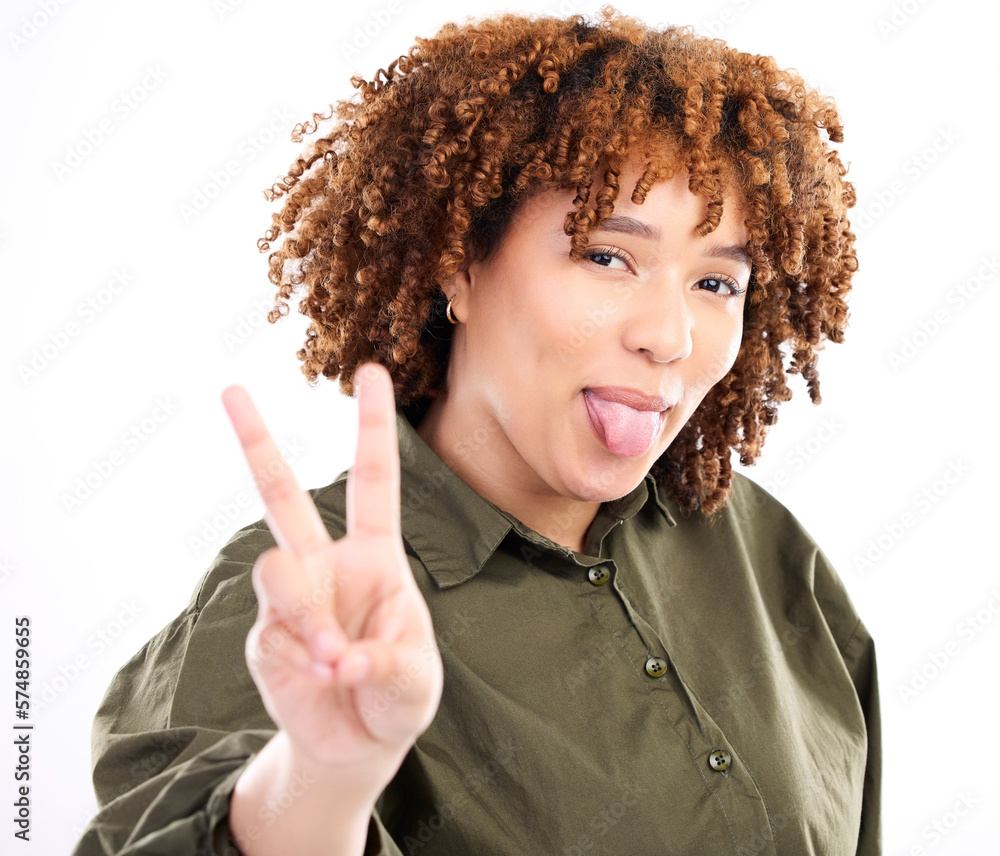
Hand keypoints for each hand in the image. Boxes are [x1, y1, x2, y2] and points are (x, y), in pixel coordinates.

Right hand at [222, 362, 442, 785]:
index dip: (373, 427)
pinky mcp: (265, 634)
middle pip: (281, 494)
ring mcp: (290, 597)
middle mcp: (326, 564)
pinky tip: (322, 678)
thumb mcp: (415, 679)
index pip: (374, 481)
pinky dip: (305, 659)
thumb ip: (385, 663)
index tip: (369, 372)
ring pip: (276, 569)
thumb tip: (340, 657)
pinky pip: (275, 630)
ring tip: (337, 661)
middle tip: (230, 389)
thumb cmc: (399, 694)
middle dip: (256, 442)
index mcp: (375, 555)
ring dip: (309, 616)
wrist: (358, 742)